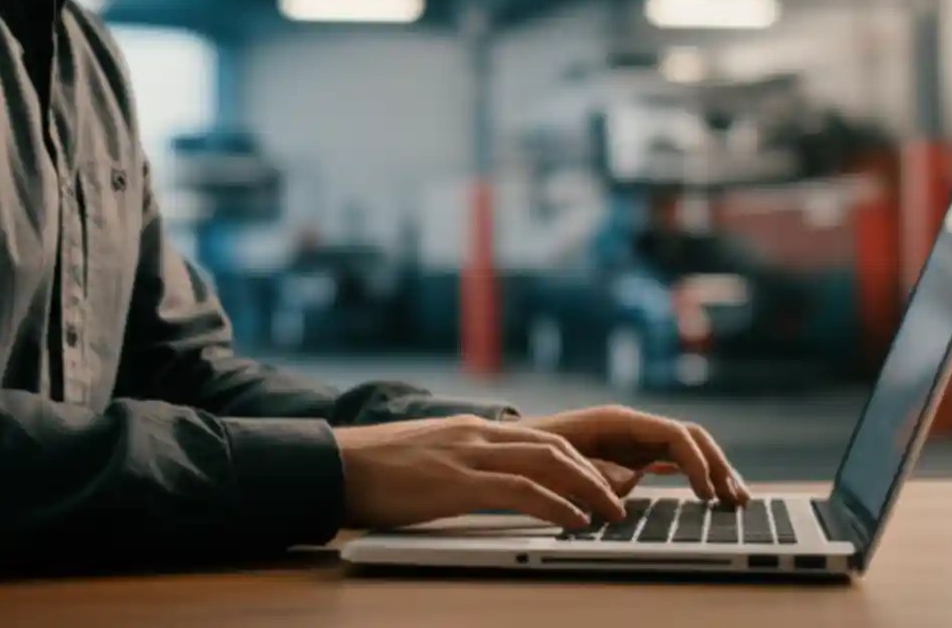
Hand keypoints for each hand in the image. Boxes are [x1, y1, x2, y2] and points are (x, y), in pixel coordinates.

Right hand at [334, 415, 627, 529]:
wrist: (330, 464)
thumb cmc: (373, 471)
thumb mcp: (428, 461)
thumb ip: (463, 467)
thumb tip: (490, 487)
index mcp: (472, 430)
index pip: (541, 438)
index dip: (580, 460)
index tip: (605, 483)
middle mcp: (477, 435)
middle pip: (555, 446)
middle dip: (595, 473)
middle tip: (620, 500)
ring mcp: (467, 455)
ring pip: (547, 462)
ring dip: (587, 488)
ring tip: (608, 513)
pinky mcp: (455, 482)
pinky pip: (519, 490)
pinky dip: (554, 504)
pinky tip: (573, 521)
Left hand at [521, 406, 749, 505]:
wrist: (510, 447)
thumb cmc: (531, 451)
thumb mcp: (560, 461)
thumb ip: (598, 470)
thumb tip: (630, 482)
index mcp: (620, 420)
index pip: (675, 434)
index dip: (697, 463)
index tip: (705, 494)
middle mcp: (633, 425)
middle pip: (691, 438)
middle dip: (719, 465)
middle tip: (738, 499)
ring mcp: (634, 439)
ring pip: (687, 449)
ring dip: (713, 471)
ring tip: (734, 499)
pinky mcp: (631, 454)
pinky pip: (672, 461)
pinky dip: (694, 475)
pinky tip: (709, 494)